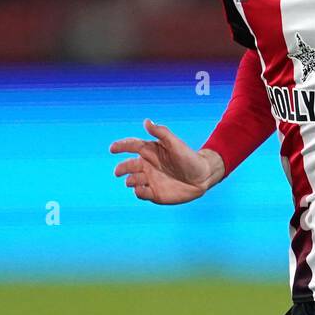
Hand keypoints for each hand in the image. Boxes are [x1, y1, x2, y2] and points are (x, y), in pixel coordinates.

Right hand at [109, 119, 223, 204]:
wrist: (202, 177)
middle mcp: (147, 165)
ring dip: (130, 180)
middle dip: (121, 168)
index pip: (131, 146)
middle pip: (128, 166)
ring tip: (136, 180)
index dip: (121, 146)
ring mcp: (150, 179)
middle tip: (118, 172)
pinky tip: (142, 189)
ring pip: (132, 180)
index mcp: (150, 151)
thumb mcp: (175, 143)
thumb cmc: (189, 158)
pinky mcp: (155, 193)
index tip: (112, 148)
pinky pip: (141, 193)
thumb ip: (161, 132)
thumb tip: (146, 121)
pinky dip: (138, 192)